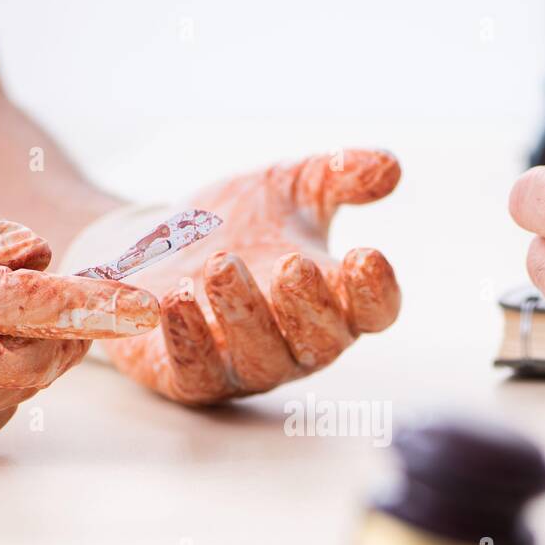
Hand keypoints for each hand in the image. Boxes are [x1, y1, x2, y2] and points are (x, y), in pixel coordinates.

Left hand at [99, 149, 401, 403]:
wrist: (154, 245)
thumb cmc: (236, 223)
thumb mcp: (288, 187)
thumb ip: (338, 176)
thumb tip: (390, 168)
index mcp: (332, 301)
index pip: (372, 312)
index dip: (375, 292)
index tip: (365, 254)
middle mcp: (296, 344)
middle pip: (320, 344)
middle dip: (308, 307)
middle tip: (291, 264)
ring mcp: (243, 365)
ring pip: (258, 361)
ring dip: (244, 315)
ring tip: (222, 264)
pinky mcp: (189, 376)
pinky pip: (194, 372)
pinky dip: (185, 338)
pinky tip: (171, 298)